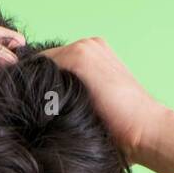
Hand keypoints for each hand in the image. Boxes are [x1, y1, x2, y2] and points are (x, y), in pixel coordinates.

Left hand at [39, 36, 167, 164]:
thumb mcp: (94, 105)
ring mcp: (84, 47)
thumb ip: (72, 97)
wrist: (144, 127)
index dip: (38, 85)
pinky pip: (41, 66)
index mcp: (94, 53)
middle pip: (44, 62)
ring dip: (34, 86)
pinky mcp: (79, 56)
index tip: (30, 106)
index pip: (52, 63)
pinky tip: (37, 108)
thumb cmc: (122, 127)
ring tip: (32, 111)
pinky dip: (36, 85)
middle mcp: (89, 44)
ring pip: (41, 64)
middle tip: (29, 109)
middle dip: (34, 85)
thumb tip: (40, 109)